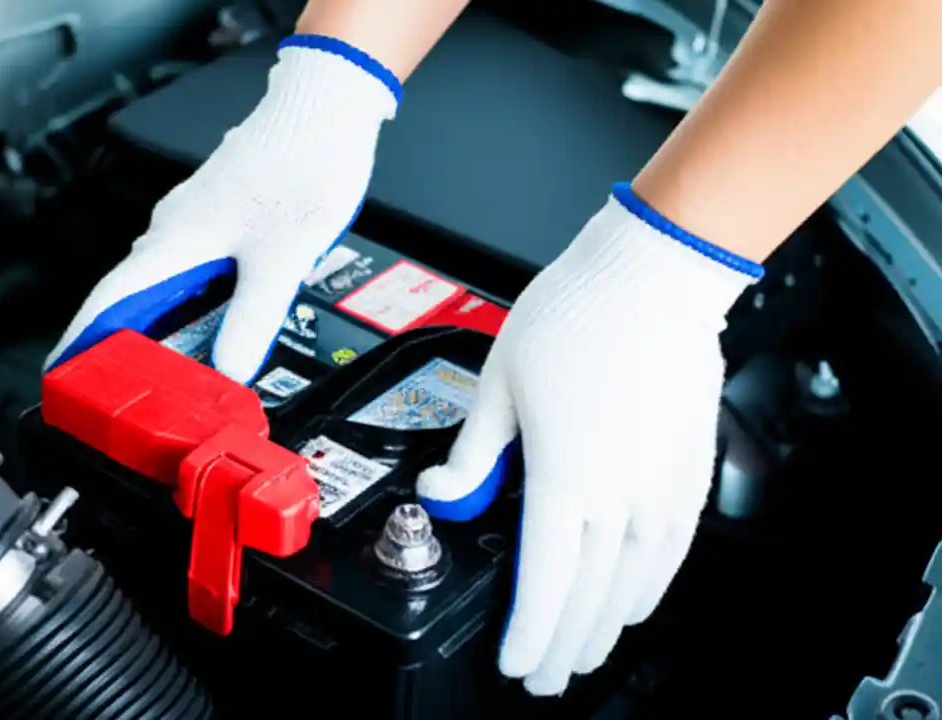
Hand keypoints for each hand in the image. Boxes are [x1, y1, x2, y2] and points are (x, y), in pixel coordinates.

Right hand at [45, 36, 400, 379]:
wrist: (327, 104)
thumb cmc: (302, 160)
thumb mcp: (283, 256)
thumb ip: (253, 317)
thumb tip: (231, 368)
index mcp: (177, 237)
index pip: (111, 300)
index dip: (82, 340)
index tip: (62, 373)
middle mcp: (177, 224)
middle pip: (137, 296)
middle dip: (128, 344)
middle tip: (130, 388)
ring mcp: (199, 215)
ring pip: (169, 281)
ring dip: (167, 322)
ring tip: (178, 365)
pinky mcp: (224, 211)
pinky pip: (195, 265)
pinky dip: (196, 298)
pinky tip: (223, 315)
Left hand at [416, 184, 760, 695]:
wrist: (654, 275)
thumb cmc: (576, 315)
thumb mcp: (498, 382)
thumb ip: (473, 452)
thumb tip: (445, 490)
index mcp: (564, 475)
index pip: (543, 583)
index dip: (528, 634)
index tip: (515, 662)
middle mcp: (619, 493)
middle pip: (587, 597)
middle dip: (561, 646)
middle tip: (543, 677)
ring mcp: (660, 486)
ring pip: (632, 584)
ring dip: (604, 627)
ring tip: (582, 652)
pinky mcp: (688, 473)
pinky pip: (671, 553)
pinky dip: (648, 588)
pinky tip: (632, 601)